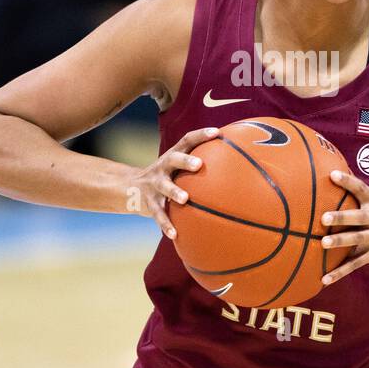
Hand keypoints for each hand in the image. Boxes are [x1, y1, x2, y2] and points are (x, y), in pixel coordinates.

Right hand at [128, 126, 218, 240]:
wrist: (131, 188)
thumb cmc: (168, 176)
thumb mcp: (179, 167)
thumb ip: (201, 163)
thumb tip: (238, 165)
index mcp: (174, 156)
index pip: (187, 140)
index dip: (201, 135)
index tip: (217, 132)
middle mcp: (163, 166)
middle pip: (173, 159)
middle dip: (185, 161)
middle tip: (199, 165)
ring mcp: (154, 184)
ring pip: (164, 187)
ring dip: (174, 192)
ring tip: (185, 199)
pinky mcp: (148, 202)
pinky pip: (158, 214)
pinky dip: (165, 224)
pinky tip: (175, 235)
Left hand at [319, 169, 368, 284]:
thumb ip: (362, 195)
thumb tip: (337, 175)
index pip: (361, 189)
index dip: (347, 181)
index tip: (332, 174)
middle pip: (357, 217)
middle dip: (341, 217)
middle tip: (324, 218)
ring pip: (356, 240)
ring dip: (340, 242)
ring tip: (323, 243)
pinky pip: (355, 264)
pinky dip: (339, 272)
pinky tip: (325, 278)